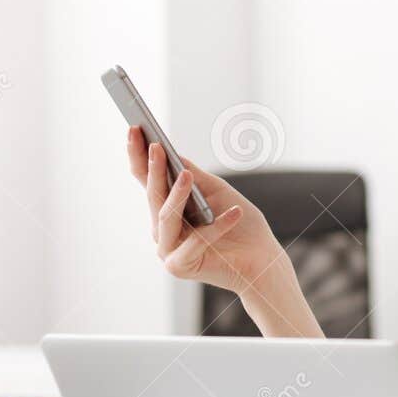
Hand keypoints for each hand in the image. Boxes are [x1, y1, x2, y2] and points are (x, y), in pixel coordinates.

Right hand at [126, 126, 282, 294]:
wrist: (262, 260)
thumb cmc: (242, 225)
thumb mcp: (218, 193)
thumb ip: (195, 177)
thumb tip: (172, 153)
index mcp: (168, 213)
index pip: (148, 182)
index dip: (139, 157)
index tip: (135, 129)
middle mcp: (163, 232)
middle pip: (154, 197)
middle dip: (154, 170)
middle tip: (155, 146)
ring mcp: (168, 251)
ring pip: (166, 217)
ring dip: (177, 194)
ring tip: (187, 174)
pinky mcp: (180, 266)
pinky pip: (196, 241)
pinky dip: (217, 227)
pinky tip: (235, 212)